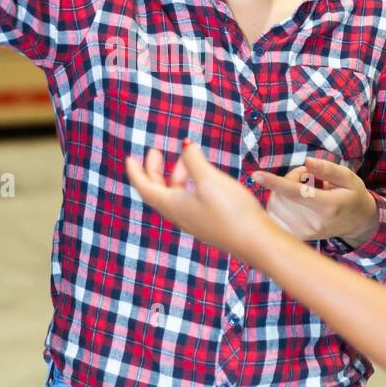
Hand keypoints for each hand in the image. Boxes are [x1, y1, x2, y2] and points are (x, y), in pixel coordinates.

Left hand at [125, 142, 279, 260]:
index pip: (144, 187)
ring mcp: (193, 221)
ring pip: (174, 196)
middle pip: (157, 191)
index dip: (135, 171)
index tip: (129, 158)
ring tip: (186, 159)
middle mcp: (179, 215)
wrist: (256, 242)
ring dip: (174, 176)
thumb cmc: (230, 211)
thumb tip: (185, 144)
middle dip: (153, 170)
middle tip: (155, 152)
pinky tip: (203, 178)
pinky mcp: (208, 223)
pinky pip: (188, 201)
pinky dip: (188, 185)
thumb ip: (193, 160)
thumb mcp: (209, 179)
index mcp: (172, 205)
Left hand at [252, 155, 380, 245]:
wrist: (357, 223)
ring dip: (281, 192)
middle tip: (306, 177)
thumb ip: (328, 169)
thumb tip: (307, 161)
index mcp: (328, 206)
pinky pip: (273, 217)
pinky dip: (276, 204)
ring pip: (275, 205)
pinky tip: (291, 202)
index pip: (296, 192)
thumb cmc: (351, 195)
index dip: (275, 182)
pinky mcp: (297, 237)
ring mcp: (304, 233)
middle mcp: (314, 223)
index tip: (256, 174)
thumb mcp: (348, 178)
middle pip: (282, 195)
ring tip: (302, 191)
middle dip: (288, 179)